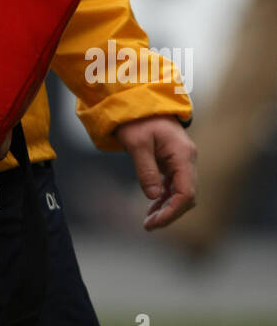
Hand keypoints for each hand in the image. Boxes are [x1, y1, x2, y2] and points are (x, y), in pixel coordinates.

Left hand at [114, 115, 196, 230]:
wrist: (138, 100)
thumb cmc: (136, 119)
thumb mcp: (137, 144)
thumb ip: (146, 170)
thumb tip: (154, 196)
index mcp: (182, 154)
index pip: (186, 192)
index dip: (173, 211)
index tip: (155, 223)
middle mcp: (187, 159)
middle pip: (188, 195)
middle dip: (170, 213)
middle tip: (148, 225)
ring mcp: (182, 160)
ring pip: (182, 192)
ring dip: (167, 207)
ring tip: (148, 222)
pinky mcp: (174, 161)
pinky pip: (174, 184)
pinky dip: (165, 197)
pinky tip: (152, 208)